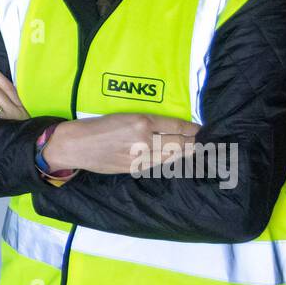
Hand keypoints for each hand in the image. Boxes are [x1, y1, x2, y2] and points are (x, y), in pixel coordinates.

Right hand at [43, 114, 200, 175]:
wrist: (76, 145)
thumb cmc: (97, 126)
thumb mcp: (124, 116)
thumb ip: (146, 124)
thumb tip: (168, 131)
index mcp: (141, 120)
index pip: (175, 126)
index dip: (191, 129)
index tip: (202, 129)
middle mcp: (143, 138)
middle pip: (177, 143)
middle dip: (193, 143)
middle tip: (208, 143)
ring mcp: (140, 156)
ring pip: (170, 156)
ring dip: (185, 154)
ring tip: (197, 151)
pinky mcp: (134, 168)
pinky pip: (158, 164)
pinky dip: (170, 161)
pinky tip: (176, 159)